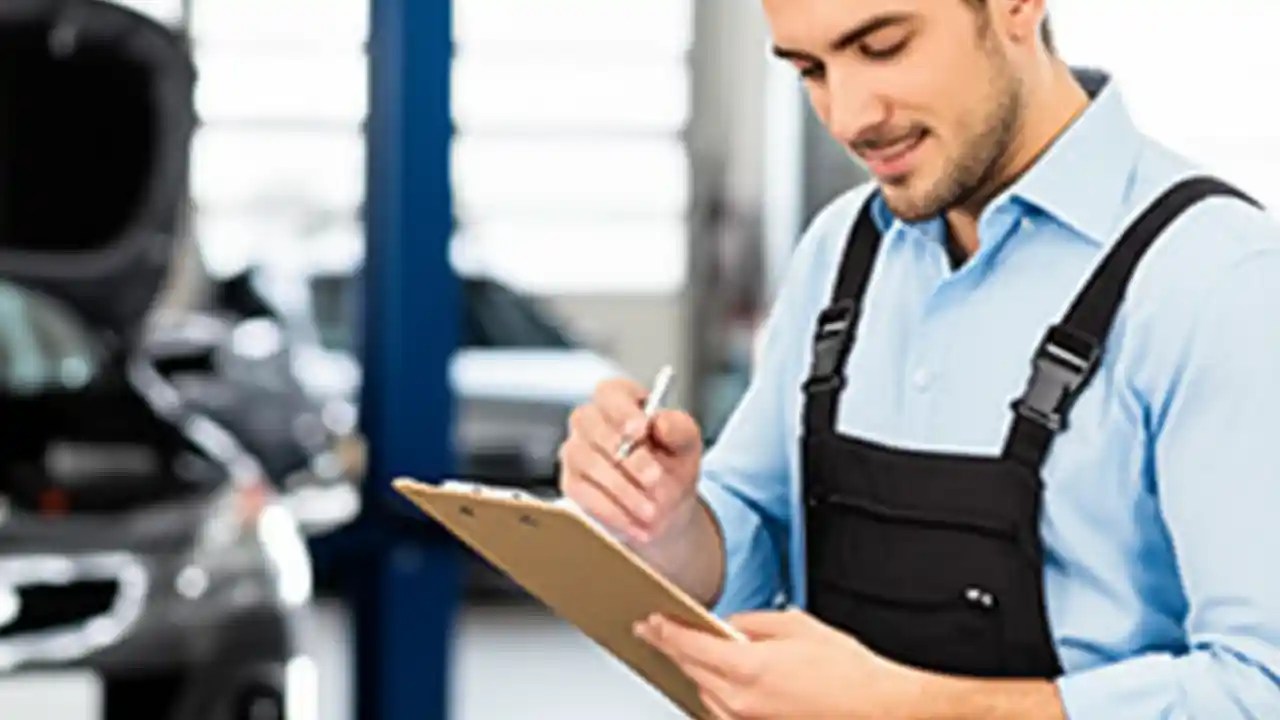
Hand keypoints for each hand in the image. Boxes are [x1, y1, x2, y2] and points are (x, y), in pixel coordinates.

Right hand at [558, 377, 702, 544]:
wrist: (664, 507)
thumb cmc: (671, 464)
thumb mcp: (687, 445)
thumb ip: (679, 428)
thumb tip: (661, 422)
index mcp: (620, 399)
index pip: (609, 393)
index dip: (622, 409)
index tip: (641, 430)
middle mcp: (590, 420)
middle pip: (592, 425)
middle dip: (627, 456)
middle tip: (655, 479)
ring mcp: (575, 451)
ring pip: (587, 462)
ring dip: (623, 489)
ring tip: (652, 511)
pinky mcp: (571, 483)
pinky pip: (584, 495)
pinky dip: (614, 512)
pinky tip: (638, 526)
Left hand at [635, 608, 924, 719]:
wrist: (874, 707)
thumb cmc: (845, 670)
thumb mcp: (796, 625)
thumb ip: (753, 622)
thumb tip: (729, 625)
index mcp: (749, 666)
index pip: (690, 645)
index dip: (665, 630)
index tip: (650, 621)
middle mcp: (741, 698)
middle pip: (690, 668)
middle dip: (669, 646)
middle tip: (650, 630)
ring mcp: (746, 718)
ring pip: (703, 689)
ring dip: (691, 668)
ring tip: (682, 648)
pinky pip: (720, 707)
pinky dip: (712, 688)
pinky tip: (713, 677)